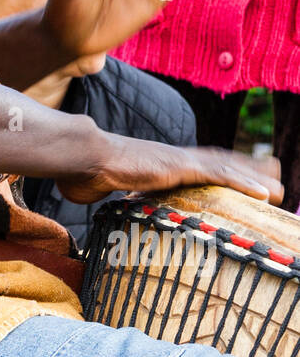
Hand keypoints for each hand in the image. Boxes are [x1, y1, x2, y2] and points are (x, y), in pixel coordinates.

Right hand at [56, 137, 282, 205]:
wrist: (78, 158)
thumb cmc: (82, 173)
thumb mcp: (99, 188)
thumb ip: (102, 192)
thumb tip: (82, 198)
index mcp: (158, 165)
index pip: (197, 167)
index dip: (221, 172)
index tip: (239, 178)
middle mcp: (173, 159)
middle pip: (219, 163)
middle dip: (248, 170)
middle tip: (275, 176)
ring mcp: (178, 161)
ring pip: (226, 169)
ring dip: (255, 180)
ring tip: (279, 190)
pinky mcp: (180, 167)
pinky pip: (219, 175)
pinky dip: (244, 183)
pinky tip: (263, 193)